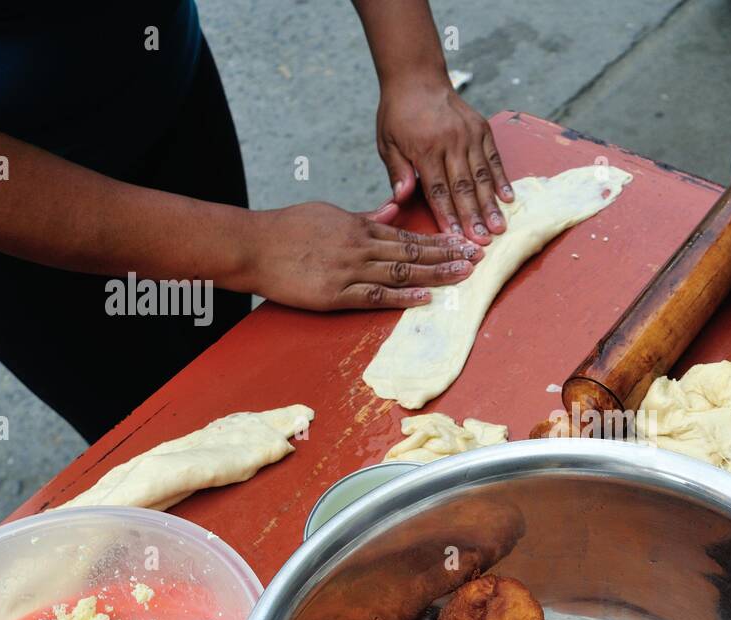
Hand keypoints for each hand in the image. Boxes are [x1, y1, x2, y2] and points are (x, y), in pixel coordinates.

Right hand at [242, 201, 481, 310]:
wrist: (252, 245)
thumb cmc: (287, 229)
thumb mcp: (329, 213)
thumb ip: (362, 217)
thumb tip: (391, 212)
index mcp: (359, 227)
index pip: (408, 235)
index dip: (439, 241)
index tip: (464, 244)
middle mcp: (359, 246)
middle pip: (412, 251)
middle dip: (448, 255)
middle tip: (478, 258)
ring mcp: (348, 269)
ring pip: (400, 270)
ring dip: (434, 273)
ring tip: (463, 275)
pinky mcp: (334, 293)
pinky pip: (374, 295)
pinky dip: (401, 295)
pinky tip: (424, 296)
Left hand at [376, 79, 514, 243]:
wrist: (417, 77)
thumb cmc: (399, 114)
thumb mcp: (387, 142)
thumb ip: (397, 171)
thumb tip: (401, 198)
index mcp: (424, 149)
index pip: (438, 190)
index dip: (447, 216)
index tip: (456, 239)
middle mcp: (450, 142)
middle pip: (463, 188)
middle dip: (473, 217)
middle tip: (483, 242)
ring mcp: (469, 135)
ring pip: (482, 176)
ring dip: (491, 205)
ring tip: (499, 227)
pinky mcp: (482, 129)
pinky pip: (494, 159)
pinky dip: (502, 179)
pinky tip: (508, 198)